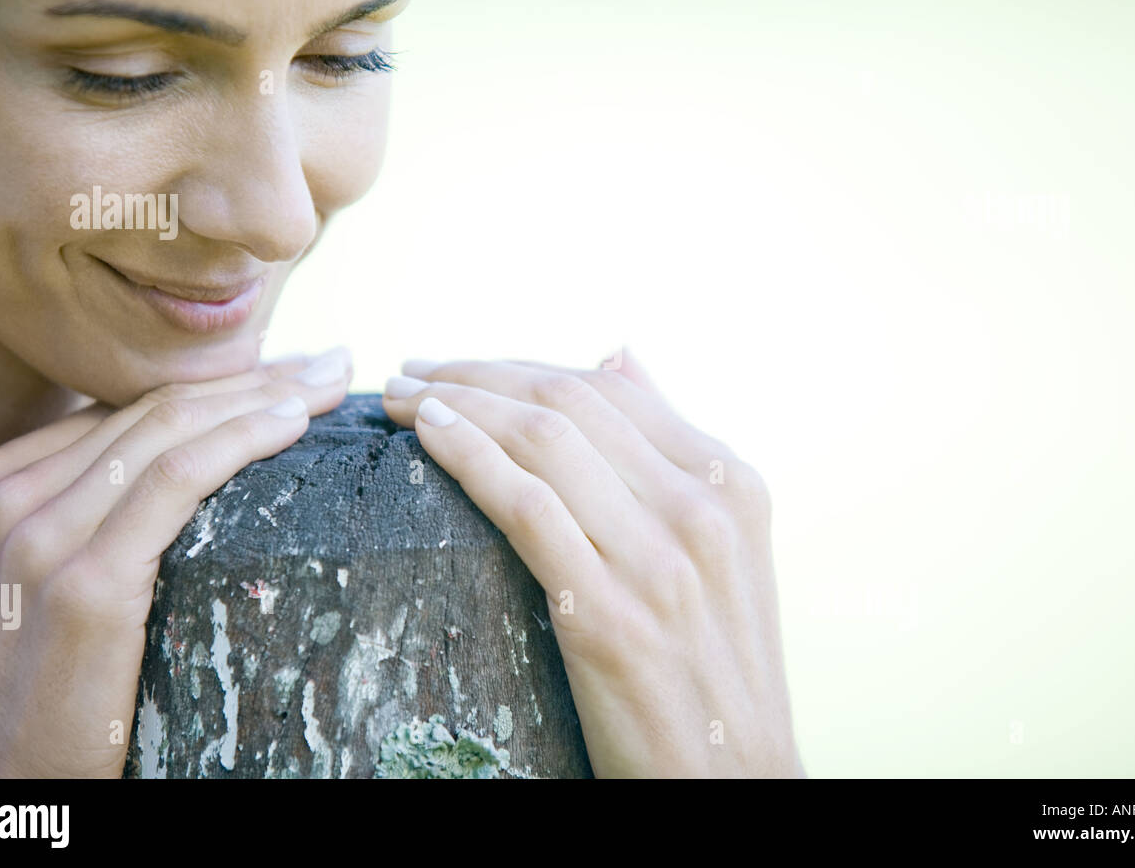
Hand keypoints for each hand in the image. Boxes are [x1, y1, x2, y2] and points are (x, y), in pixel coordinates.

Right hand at [0, 348, 353, 777]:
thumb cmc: (28, 689)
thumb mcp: (32, 584)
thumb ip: (81, 520)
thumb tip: (174, 479)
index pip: (126, 410)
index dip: (215, 384)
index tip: (284, 372)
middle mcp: (7, 496)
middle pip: (155, 409)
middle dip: (253, 377)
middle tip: (327, 363)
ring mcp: (39, 536)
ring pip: (172, 431)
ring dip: (264, 397)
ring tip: (331, 383)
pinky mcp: (85, 583)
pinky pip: (178, 482)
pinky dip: (242, 440)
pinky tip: (293, 425)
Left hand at [381, 348, 804, 777]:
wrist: (734, 781)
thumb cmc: (715, 668)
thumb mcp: (722, 551)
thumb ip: (670, 453)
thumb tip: (618, 354)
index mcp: (733, 482)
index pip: (613, 389)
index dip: (523, 366)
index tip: (463, 367)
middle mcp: (704, 508)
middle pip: (570, 402)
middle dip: (478, 375)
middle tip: (412, 371)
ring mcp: (661, 561)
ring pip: (542, 441)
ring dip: (456, 404)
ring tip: (399, 400)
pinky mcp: (610, 616)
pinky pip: (525, 507)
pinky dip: (467, 457)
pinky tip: (425, 438)